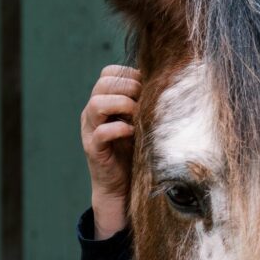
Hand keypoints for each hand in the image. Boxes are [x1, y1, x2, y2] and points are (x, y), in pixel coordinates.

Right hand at [80, 64, 140, 237]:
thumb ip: (145, 105)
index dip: (129, 74)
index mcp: (104, 102)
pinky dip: (118, 129)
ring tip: (137, 114)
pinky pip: (100, 132)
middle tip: (145, 100)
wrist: (122, 186)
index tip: (148, 86)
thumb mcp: (141, 123)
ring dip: (122, 104)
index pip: (108, 73)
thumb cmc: (135, 151)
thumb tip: (170, 85)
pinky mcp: (94, 149)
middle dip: (128, 87)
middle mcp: (93, 113)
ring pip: (96, 104)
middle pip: (102, 84)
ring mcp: (90, 130)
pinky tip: (132, 132)